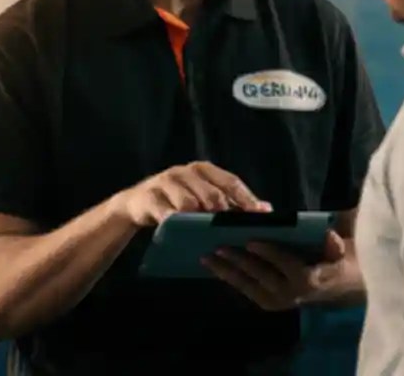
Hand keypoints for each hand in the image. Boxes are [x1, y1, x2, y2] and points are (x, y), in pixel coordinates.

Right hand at [114, 161, 271, 227]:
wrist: (137, 203)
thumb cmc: (178, 200)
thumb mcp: (204, 197)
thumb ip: (232, 202)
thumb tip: (266, 209)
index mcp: (204, 170)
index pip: (231, 182)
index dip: (246, 199)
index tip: (260, 214)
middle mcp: (186, 172)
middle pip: (212, 193)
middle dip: (222, 213)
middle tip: (229, 230)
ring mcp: (166, 181)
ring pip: (189, 203)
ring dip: (197, 219)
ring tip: (204, 233)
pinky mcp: (150, 196)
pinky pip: (165, 211)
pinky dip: (173, 221)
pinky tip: (178, 229)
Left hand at [203, 230, 350, 310]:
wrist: (341, 292)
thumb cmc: (340, 263)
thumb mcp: (345, 249)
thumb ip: (337, 239)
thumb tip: (333, 229)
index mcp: (309, 279)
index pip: (286, 264)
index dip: (268, 253)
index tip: (251, 241)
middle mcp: (291, 294)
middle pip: (261, 276)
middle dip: (239, 261)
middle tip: (220, 247)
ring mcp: (279, 302)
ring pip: (249, 286)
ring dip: (227, 273)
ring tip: (208, 259)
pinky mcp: (270, 304)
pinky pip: (248, 291)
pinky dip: (231, 280)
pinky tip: (216, 269)